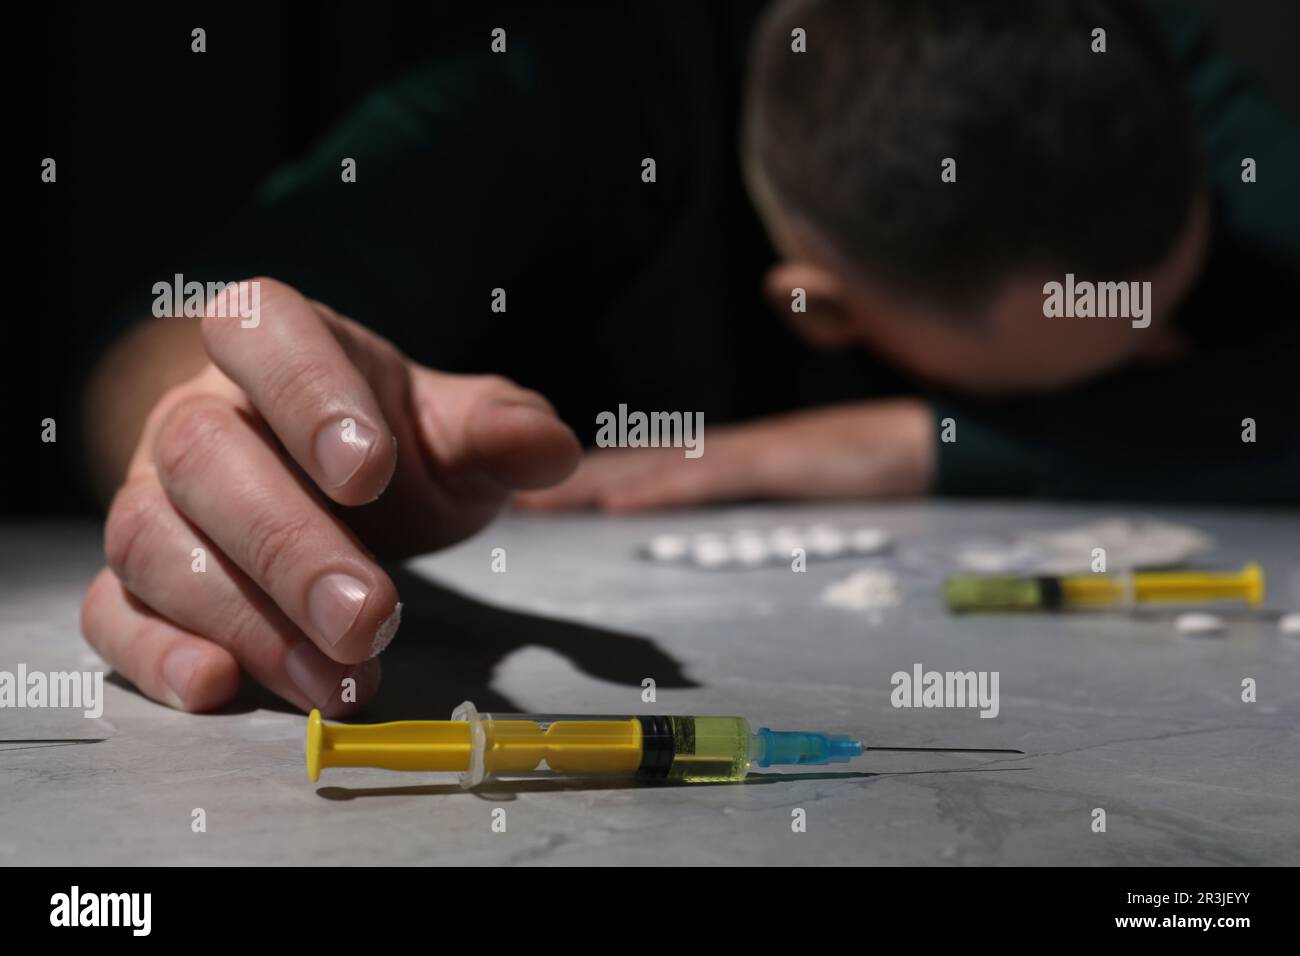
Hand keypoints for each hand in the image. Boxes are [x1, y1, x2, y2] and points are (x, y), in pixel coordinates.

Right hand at [81, 279, 579, 714]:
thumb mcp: (450, 429)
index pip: (265, 335)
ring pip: (155, 544)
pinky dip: (154, 655)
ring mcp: (150, 495)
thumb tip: (551, 448)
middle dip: (290, 545)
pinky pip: (111, 613)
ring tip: (340, 680)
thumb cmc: (385, 444)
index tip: (370, 469)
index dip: (307, 394)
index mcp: (272, 340)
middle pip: (207, 458)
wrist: (320, 482)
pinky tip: (218, 688)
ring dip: (246, 619)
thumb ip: (496, 431)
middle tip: (371, 619)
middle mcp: (194, 412)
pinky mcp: (132, 576)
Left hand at [514, 399, 932, 511]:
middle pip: (630, 464)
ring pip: (654, 469)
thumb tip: (690, 518)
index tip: (529, 497)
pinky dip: (659, 491)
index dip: (581, 481)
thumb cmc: (860, 467)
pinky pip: (707, 480)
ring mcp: (745, 454)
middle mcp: (720, 452)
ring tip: (539, 500)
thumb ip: (739, 498)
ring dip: (593, 485)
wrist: (924, 441)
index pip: (638, 470)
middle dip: (565, 482)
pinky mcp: (775, 463)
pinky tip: (618, 503)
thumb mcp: (786, 493)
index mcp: (718, 461)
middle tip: (505, 498)